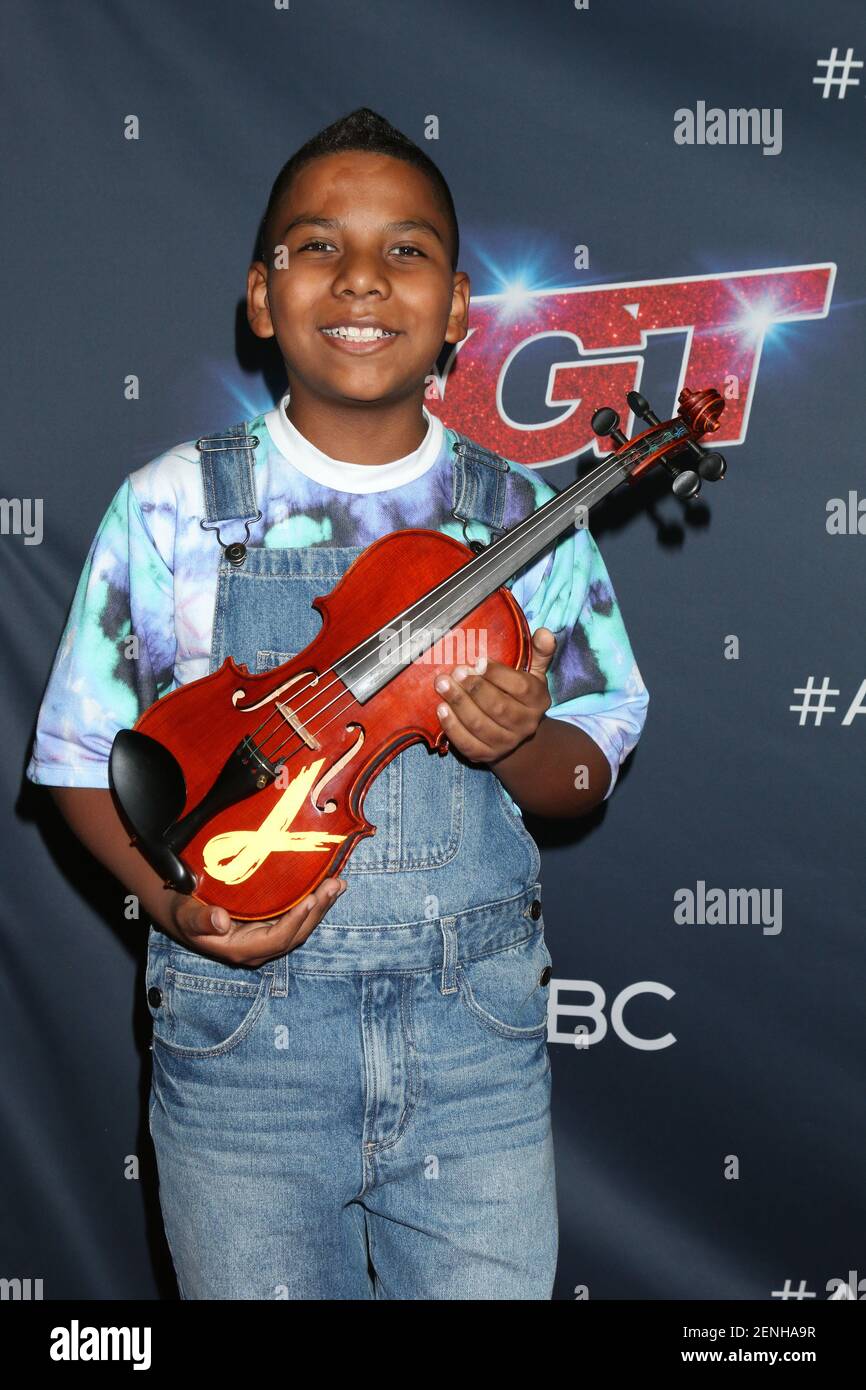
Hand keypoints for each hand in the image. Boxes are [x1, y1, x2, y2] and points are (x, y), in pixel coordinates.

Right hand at [162, 876, 347, 968]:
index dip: (295, 921)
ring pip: (302, 926)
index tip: (311, 899)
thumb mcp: (185, 916)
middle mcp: (259, 948)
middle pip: (297, 933)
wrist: (183, 915)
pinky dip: (314, 902)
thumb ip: (200, 920)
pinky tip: (327, 886)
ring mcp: (267, 938)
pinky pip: (297, 917)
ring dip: (321, 905)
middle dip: (318, 910)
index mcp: (241, 950)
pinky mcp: (271, 926)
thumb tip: (221, 921)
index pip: (277, 939)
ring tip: (339, 884)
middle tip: (335, 885)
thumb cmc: (183, 913)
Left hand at [432, 627, 555, 763]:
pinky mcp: (486, 755)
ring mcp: (506, 743)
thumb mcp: (533, 674)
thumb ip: (539, 652)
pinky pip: (467, 743)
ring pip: (480, 725)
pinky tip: (441, 708)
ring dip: (458, 703)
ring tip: (442, 684)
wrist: (516, 735)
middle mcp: (525, 724)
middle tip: (455, 671)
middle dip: (474, 688)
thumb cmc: (519, 695)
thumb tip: (544, 633)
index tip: (477, 660)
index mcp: (538, 701)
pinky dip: (452, 727)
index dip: (497, 674)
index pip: (520, 687)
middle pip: (498, 707)